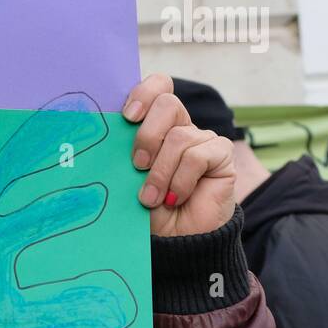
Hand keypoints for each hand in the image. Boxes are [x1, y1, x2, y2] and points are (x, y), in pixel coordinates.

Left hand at [122, 73, 235, 236]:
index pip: (158, 87)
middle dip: (146, 135)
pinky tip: (177, 198)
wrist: (176, 240)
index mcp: (156, 126)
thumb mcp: (128, 176)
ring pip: (179, 136)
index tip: (127, 117)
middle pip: (167, 103)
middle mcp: (181, 127)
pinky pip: (198, 156)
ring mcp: (202, 140)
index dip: (144, 93)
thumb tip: (105, 130)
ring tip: (152, 197)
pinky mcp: (221, 155)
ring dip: (160, 172)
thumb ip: (124, 151)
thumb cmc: (149, 207)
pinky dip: (181, 180)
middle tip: (137, 164)